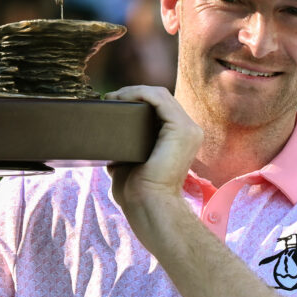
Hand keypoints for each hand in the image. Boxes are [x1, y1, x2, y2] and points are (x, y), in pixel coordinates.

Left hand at [103, 85, 201, 223]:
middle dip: (133, 93)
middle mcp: (190, 131)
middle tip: (108, 98)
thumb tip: (107, 133)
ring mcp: (188, 129)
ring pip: (159, 94)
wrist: (147, 204)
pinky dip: (139, 93)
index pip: (161, 107)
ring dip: (133, 91)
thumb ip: (126, 144)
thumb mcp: (130, 159)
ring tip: (112, 97)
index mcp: (180, 138)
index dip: (137, 99)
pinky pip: (159, 99)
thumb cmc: (137, 189)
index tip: (111, 102)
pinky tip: (122, 97)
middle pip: (160, 98)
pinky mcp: (181, 129)